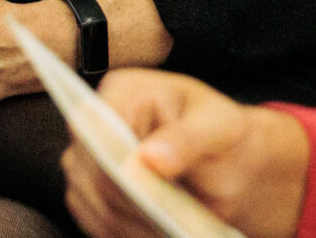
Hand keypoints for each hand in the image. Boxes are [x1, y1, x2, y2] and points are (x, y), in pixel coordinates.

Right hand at [60, 70, 308, 237]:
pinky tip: (151, 232)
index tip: (146, 193)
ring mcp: (88, 156)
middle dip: (127, 201)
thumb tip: (149, 157)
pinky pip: (91, 217)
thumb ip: (187, 139)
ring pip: (87, 198)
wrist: (227, 168)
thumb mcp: (220, 129)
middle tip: (166, 220)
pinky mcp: (90, 189)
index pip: (96, 127)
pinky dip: (120, 231)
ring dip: (125, 222)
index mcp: (124, 91)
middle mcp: (96, 120)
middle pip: (89, 169)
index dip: (114, 163)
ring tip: (164, 229)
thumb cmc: (223, 138)